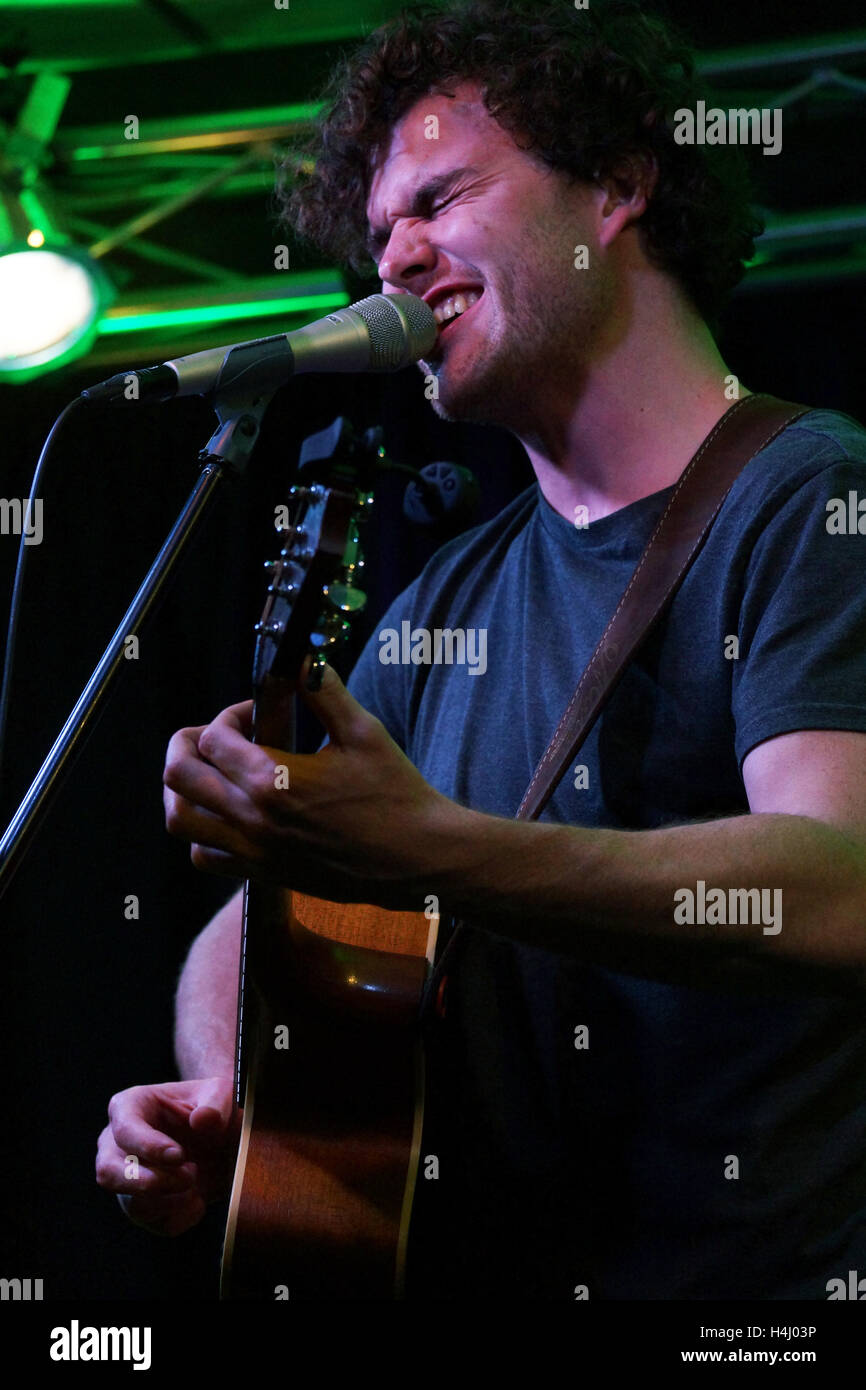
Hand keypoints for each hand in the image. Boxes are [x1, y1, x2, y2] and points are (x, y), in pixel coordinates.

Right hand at [95, 1078, 239, 1235]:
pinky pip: (153, 1222)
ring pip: (131, 1204)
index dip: (148, 1146)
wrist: (222, 1135)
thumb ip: (215, 1103)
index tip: (179, 1155)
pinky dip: (180, 1217)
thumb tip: (202, 1119)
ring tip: (197, 1183)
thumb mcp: (221, 1094)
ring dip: (170, 1201)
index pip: (124, 1130)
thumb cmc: (212, 1106)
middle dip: (150, 1182)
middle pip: (109, 1172)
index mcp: (130, 1106)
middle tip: (189, 1176)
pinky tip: (199, 1200)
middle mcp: (116, 1143)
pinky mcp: (140, 1203)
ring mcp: (125, 1177)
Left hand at [162, 666, 475, 906]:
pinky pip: (205, 855)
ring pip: (180, 819)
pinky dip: (202, 831)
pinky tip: (230, 813)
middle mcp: (254, 819)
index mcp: (274, 780)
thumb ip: (324, 691)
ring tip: (210, 774)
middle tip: (218, 736)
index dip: (229, 716)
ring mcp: (254, 851)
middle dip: (189, 743)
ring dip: (185, 789)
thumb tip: (300, 659)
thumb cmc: (396, 795)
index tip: (258, 713)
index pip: (213, 738)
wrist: (416, 859)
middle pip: (178, 775)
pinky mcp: (263, 874)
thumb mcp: (364, 732)